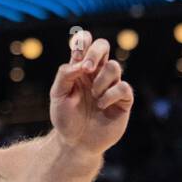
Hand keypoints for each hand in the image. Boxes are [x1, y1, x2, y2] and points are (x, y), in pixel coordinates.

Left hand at [48, 29, 132, 155]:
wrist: (75, 142)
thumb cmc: (65, 117)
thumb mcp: (57, 94)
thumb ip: (65, 75)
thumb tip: (80, 63)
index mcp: (79, 68)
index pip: (84, 43)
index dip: (83, 39)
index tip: (76, 52)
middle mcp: (96, 74)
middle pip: (103, 46)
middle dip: (95, 52)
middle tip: (86, 68)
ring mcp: (111, 86)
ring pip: (114, 66)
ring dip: (100, 80)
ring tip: (93, 96)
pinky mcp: (123, 100)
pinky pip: (124, 87)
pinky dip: (110, 95)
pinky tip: (101, 106)